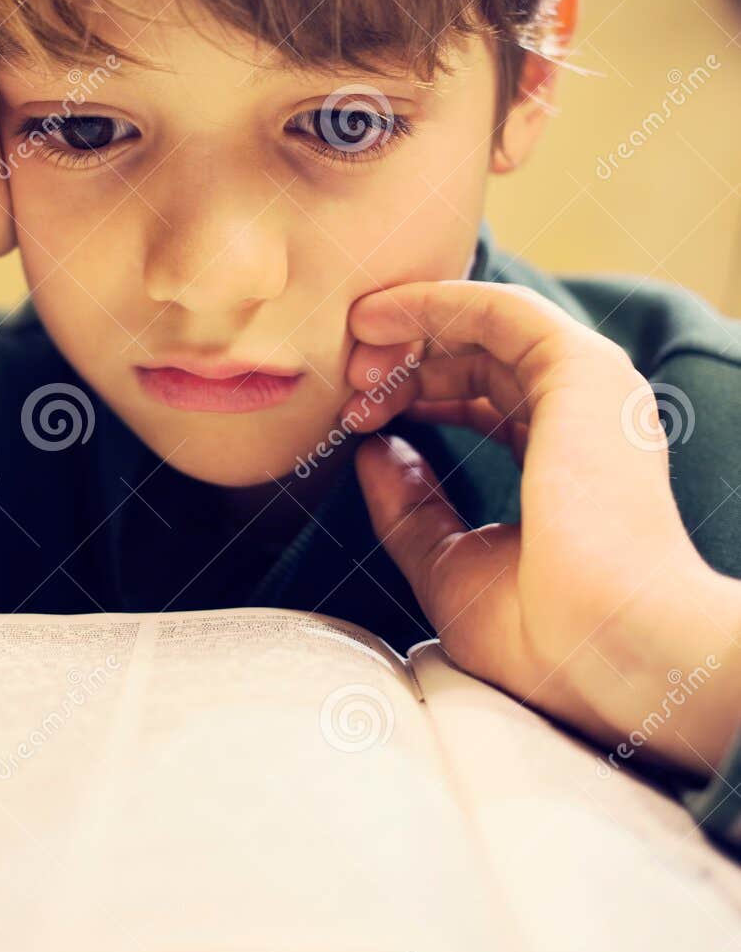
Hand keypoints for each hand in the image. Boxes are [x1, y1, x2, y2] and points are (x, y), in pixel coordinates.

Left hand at [342, 279, 740, 776]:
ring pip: (489, 326)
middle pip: (485, 360)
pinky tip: (381, 318)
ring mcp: (590, 390)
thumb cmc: (542, 632)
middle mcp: (587, 419)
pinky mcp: (580, 368)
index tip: (360, 416)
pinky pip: (498, 309)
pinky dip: (434, 304)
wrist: (602, 647)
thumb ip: (411, 506)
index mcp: (573, 467)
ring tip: (356, 349)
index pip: (494, 404)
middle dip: (408, 364)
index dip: (421, 399)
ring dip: (414, 328)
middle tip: (349, 383)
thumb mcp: (449, 564)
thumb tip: (372, 451)